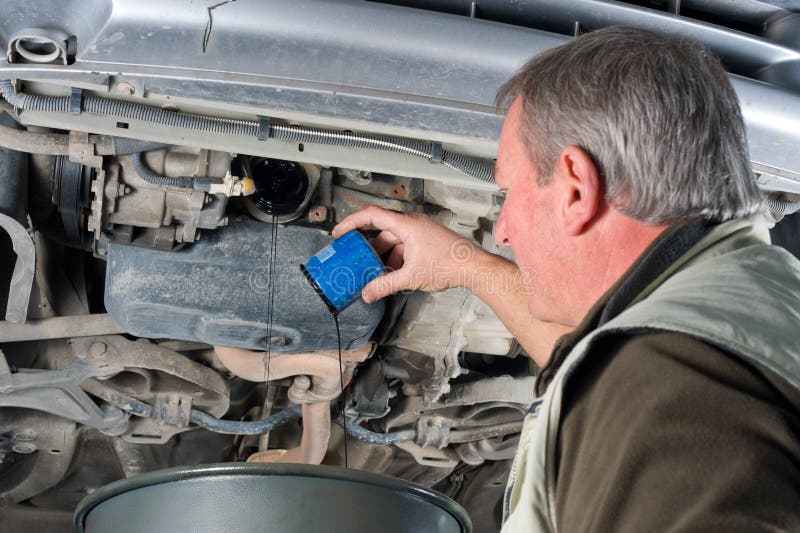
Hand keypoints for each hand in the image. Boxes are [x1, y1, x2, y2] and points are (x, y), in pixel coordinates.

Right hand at [332, 206, 485, 302]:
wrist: (474, 267)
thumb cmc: (448, 265)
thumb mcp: (411, 277)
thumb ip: (385, 285)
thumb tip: (368, 293)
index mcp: (406, 225)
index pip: (372, 215)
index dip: (352, 222)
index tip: (340, 232)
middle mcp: (413, 224)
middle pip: (382, 230)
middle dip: (368, 246)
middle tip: (355, 256)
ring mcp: (421, 231)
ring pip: (394, 239)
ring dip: (383, 254)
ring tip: (375, 271)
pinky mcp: (427, 239)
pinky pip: (404, 244)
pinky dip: (396, 256)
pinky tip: (393, 272)